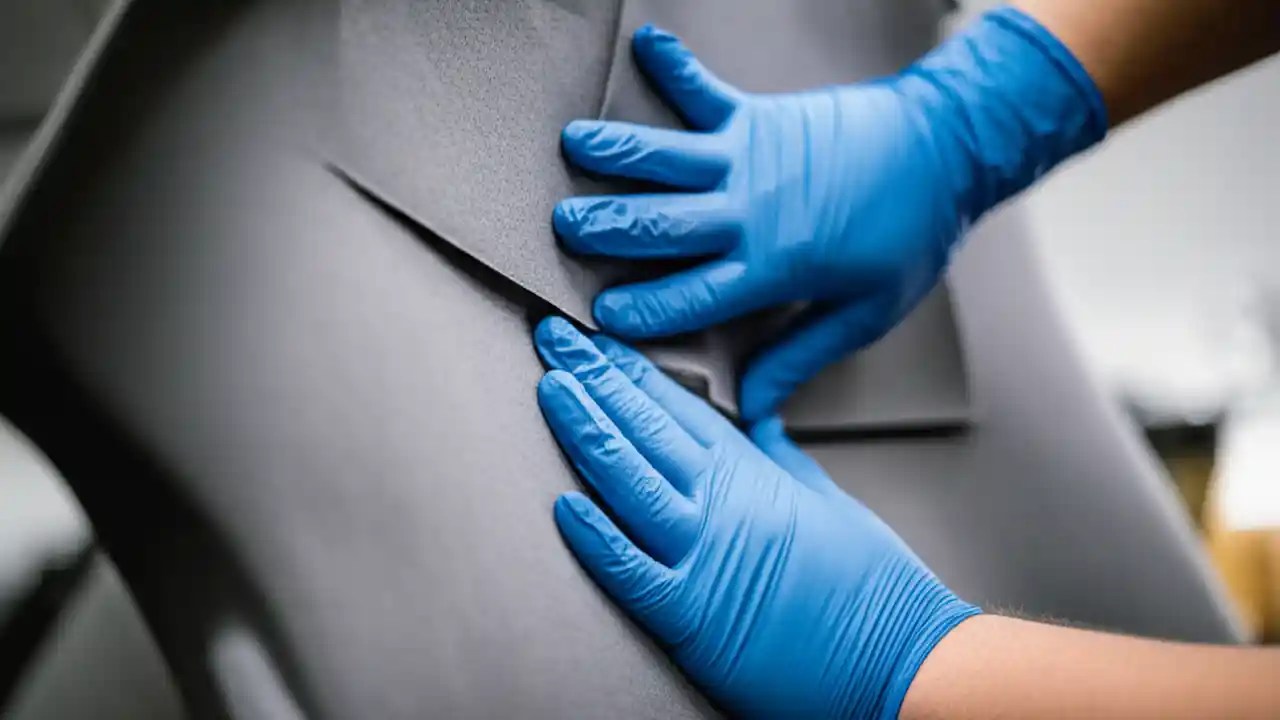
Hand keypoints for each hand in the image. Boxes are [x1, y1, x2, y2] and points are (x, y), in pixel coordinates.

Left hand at [533, 316, 978, 718]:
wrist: (901, 657)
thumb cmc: (871, 588)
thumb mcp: (825, 499)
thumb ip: (779, 456)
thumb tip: (758, 423)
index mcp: (752, 474)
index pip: (675, 404)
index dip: (626, 366)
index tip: (594, 338)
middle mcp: (723, 505)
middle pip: (644, 427)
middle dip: (593, 377)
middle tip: (553, 338)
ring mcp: (705, 557)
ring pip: (629, 481)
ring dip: (586, 431)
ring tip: (553, 389)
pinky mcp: (692, 618)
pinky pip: (631, 571)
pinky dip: (596, 539)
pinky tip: (566, 506)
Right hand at [555, 15, 1105, 419]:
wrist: (949, 151)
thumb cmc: (910, 236)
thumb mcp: (864, 314)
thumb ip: (800, 357)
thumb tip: (754, 409)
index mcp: (772, 269)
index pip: (689, 298)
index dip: (641, 310)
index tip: (601, 317)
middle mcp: (750, 212)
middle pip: (661, 225)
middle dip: (606, 229)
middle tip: (561, 230)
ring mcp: (750, 159)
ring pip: (666, 157)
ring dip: (616, 151)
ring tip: (571, 146)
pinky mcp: (758, 117)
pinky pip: (704, 90)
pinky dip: (673, 66)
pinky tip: (644, 42)